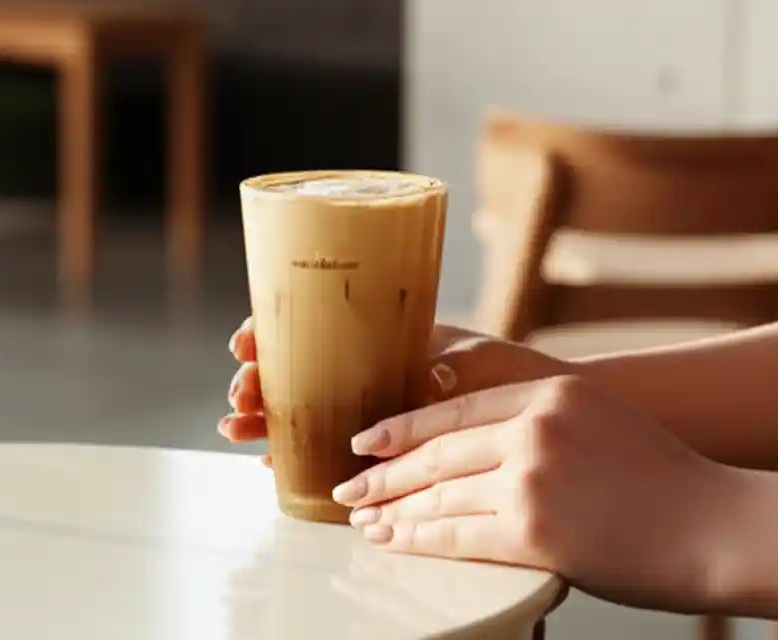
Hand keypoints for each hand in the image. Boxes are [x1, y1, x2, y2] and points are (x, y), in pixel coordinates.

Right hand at [217, 318, 569, 459]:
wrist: (541, 419)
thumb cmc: (514, 379)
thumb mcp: (482, 362)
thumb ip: (453, 366)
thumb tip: (429, 374)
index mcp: (384, 336)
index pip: (311, 320)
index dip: (271, 330)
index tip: (246, 344)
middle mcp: (367, 369)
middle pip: (293, 367)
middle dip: (258, 380)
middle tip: (241, 396)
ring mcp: (367, 407)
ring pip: (299, 406)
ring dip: (264, 415)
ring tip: (236, 426)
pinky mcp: (376, 447)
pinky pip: (319, 443)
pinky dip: (290, 448)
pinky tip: (268, 458)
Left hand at [332, 375, 742, 612]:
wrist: (719, 525)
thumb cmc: (666, 483)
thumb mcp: (602, 422)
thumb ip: (544, 422)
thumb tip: (488, 445)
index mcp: (551, 392)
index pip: (456, 410)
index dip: (403, 427)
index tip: (366, 440)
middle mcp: (536, 426)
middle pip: (437, 450)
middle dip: (385, 471)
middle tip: (347, 486)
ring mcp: (532, 476)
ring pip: (440, 493)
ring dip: (394, 509)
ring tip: (363, 520)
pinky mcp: (534, 528)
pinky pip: (457, 533)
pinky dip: (418, 538)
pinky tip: (395, 541)